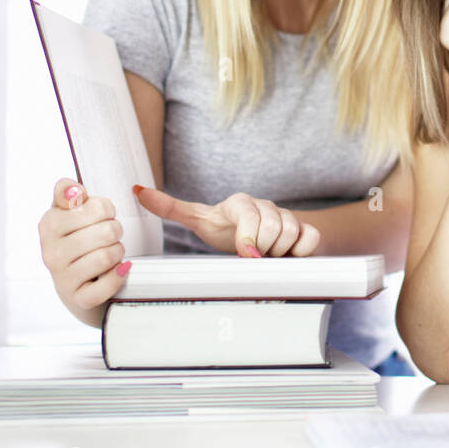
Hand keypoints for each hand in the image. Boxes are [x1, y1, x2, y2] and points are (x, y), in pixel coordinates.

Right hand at [39, 178, 131, 323]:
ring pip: (108, 256)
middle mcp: (51, 251)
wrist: (77, 285)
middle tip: (108, 236)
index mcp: (49, 224)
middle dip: (116, 232)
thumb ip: (66, 192)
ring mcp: (63, 277)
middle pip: (108, 231)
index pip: (97, 207)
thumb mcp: (67, 212)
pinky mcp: (78, 298)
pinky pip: (107, 284)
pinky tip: (117, 269)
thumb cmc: (76, 241)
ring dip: (118, 253)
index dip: (107, 209)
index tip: (99, 214)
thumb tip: (73, 190)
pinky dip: (118, 275)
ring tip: (110, 252)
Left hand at [133, 186, 320, 257]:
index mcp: (239, 203)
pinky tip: (287, 255)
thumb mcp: (198, 219)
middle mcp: (265, 206)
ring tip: (265, 256)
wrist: (257, 237)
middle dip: (262, 249)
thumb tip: (137, 190)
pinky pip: (311, 238)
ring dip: (279, 252)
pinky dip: (301, 250)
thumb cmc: (224, 229)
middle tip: (251, 256)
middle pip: (273, 227)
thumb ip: (170, 208)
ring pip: (292, 232)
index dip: (248, 237)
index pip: (249, 214)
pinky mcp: (305, 227)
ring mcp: (287, 216)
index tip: (244, 255)